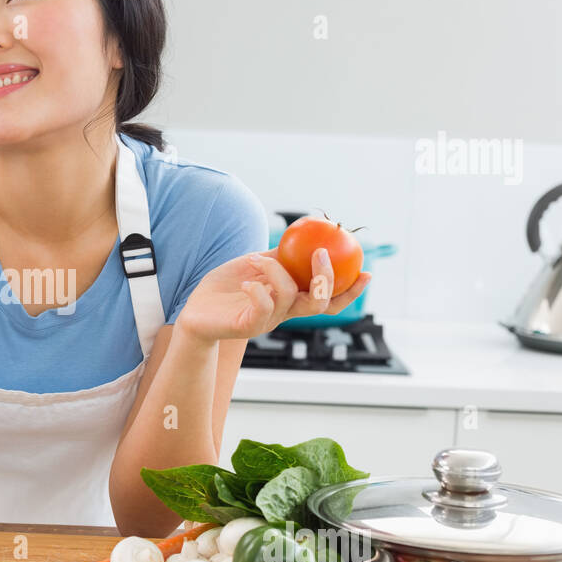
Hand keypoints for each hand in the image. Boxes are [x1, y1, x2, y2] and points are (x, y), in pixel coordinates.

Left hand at [175, 247, 371, 344]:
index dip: (350, 291)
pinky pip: (263, 307)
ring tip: (256, 258)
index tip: (366, 273)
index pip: (329, 300)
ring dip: (276, 271)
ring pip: (290, 297)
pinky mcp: (247, 326)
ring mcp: (267, 321)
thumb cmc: (225, 289)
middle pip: (320, 303)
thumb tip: (303, 235)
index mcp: (291, 300)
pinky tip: (247, 282)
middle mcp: (284, 313)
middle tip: (322, 253)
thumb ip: (280, 256)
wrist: (195, 312)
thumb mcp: (255, 266)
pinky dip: (259, 289)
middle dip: (326, 278)